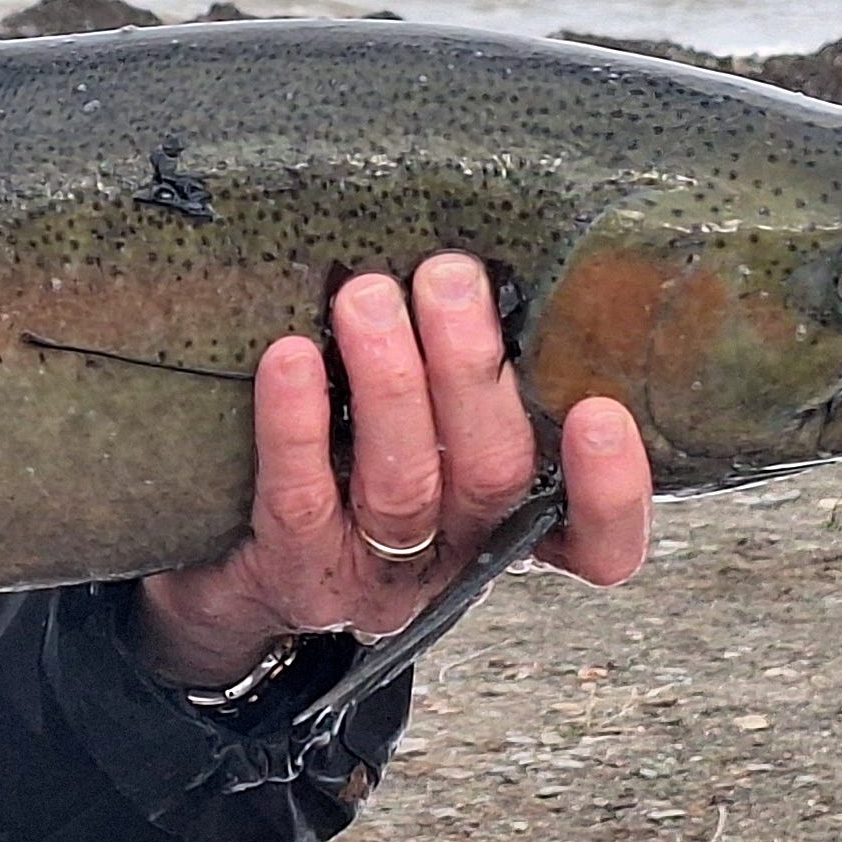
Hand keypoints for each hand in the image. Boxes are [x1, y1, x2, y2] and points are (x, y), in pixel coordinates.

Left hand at [135, 253, 650, 690]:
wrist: (231, 582)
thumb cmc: (350, 474)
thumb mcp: (429, 439)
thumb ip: (464, 380)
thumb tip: (474, 259)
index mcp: (508, 524)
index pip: (593, 543)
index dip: (611, 492)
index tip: (600, 411)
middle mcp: (454, 556)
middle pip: (491, 476)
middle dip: (472, 371)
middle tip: (449, 277)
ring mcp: (374, 575)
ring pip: (403, 485)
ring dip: (390, 383)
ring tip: (369, 297)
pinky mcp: (293, 570)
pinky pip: (301, 498)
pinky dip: (297, 425)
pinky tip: (289, 357)